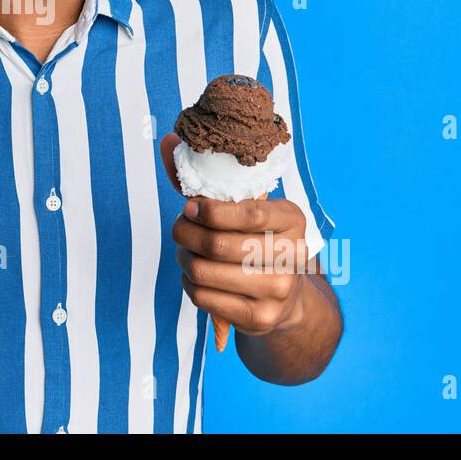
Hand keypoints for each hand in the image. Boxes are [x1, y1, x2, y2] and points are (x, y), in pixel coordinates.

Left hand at [159, 133, 308, 337]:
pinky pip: (203, 297)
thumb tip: (167, 140)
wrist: (283, 297)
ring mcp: (278, 290)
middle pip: (218, 245)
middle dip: (184, 234)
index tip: (188, 208)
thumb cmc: (252, 239)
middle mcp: (293, 255)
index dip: (210, 211)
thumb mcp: (241, 209)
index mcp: (292, 219)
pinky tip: (194, 275)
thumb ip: (205, 180)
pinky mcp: (261, 318)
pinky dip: (188, 283)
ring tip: (184, 251)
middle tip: (177, 229)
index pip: (249, 213)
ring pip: (205, 272)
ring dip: (183, 259)